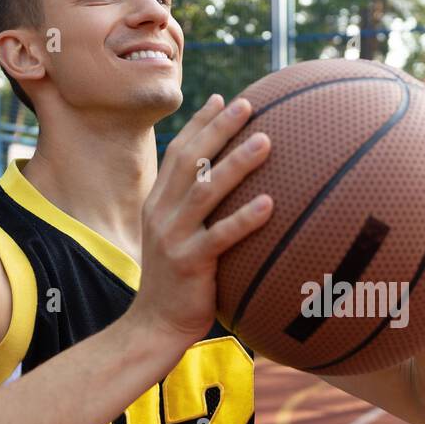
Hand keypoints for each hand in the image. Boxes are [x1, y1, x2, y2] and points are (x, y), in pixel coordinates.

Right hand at [123, 93, 273, 351]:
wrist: (154, 325)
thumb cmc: (178, 282)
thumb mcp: (178, 239)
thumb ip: (195, 212)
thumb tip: (230, 190)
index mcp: (158, 203)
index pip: (178, 152)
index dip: (200, 123)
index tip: (224, 98)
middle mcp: (161, 213)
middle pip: (189, 159)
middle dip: (218, 128)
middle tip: (248, 105)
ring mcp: (173, 236)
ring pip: (205, 191)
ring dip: (236, 164)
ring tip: (266, 142)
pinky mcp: (188, 263)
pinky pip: (220, 236)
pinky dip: (244, 218)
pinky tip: (269, 204)